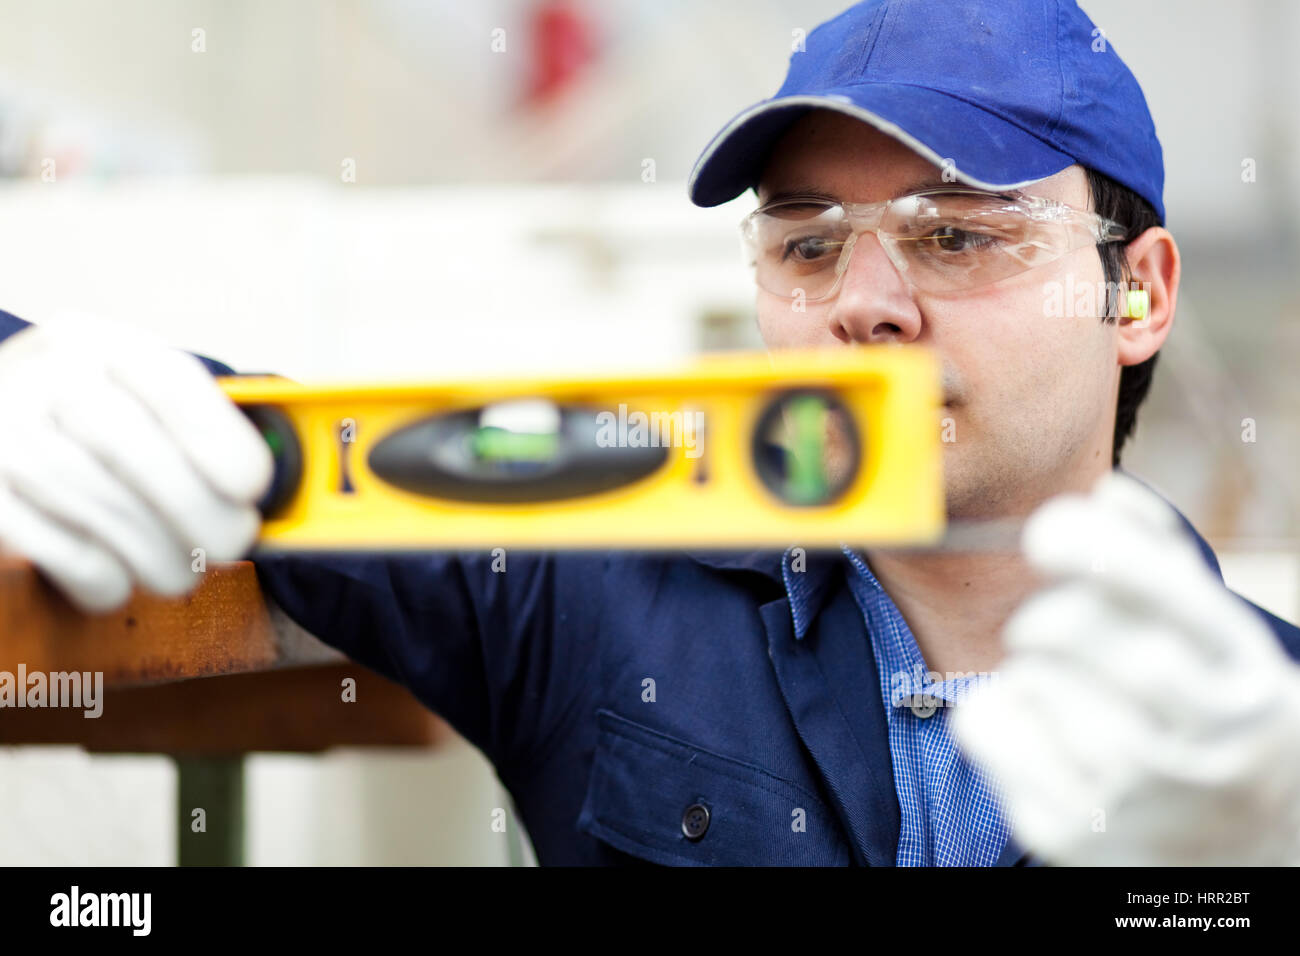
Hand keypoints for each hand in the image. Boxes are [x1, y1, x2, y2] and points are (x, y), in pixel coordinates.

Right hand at [0, 314, 272, 612]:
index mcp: (100, 343)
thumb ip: (208, 427)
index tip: (253, 488)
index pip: (167, 382)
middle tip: (231, 543)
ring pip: (95, 503)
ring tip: (182, 572)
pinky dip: (101, 577)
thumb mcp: (142, 400)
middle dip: (197, 510)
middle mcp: (44, 375)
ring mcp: (3, 432)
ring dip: (156, 553)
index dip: (218, 438)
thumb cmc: (96, 423)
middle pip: (131, 446)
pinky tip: (120, 578)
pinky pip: (55, 548)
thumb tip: (289, 486)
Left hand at [951, 471, 1299, 864]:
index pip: (1164, 595)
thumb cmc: (1212, 716)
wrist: (1244, 849)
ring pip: (1028, 678)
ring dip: (1030, 666)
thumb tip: (1106, 492)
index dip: (1096, 547)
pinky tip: (1039, 728)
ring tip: (1070, 693)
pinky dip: (992, 705)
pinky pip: (983, 724)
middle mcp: (1204, 747)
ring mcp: (1133, 801)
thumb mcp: (1219, 641)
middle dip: (1047, 612)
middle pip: (1079, 631)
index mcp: (1248, 680)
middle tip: (1049, 625)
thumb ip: (1162, 560)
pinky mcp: (1063, 833)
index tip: (1049, 532)